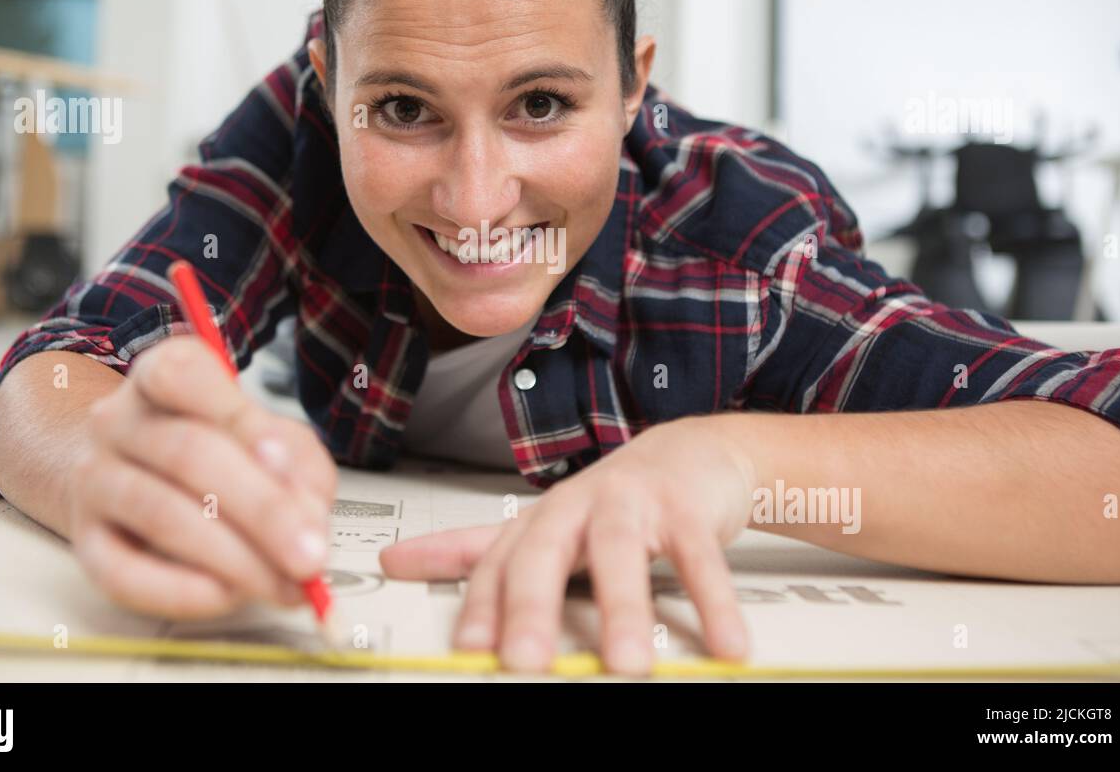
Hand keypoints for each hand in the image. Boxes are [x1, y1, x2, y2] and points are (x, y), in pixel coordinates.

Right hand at [67, 335, 337, 618]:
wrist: (128, 473)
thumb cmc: (213, 448)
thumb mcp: (267, 434)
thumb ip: (296, 462)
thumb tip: (305, 512)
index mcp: (164, 373)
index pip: (187, 377)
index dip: (244, 423)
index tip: (287, 467)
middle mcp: (118, 420)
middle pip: (188, 454)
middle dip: (262, 511)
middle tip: (309, 555)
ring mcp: (95, 479)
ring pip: (161, 513)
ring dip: (234, 557)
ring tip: (283, 584)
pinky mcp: (85, 541)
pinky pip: (125, 573)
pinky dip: (184, 590)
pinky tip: (228, 595)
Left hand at [380, 416, 756, 674]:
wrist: (690, 454)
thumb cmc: (609, 500)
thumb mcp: (541, 525)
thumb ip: (474, 548)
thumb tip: (395, 560)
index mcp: (539, 520)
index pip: (497, 565)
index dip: (480, 606)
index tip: (469, 651)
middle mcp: (578, 507)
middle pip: (545, 553)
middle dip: (533, 608)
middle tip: (527, 661)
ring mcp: (632, 503)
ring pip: (621, 554)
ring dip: (625, 610)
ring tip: (628, 665)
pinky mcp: (686, 508)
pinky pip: (699, 558)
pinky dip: (715, 604)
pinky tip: (725, 647)